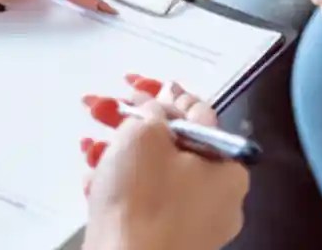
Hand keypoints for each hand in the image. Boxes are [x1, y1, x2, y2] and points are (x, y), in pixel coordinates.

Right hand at [82, 76, 247, 249]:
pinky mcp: (166, 240)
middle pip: (173, 146)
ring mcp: (193, 224)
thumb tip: (153, 107)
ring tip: (93, 147)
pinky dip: (121, 187)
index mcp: (228, 167)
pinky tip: (95, 178)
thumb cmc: (143, 205)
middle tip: (108, 112)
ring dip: (121, 155)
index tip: (147, 86)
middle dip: (135, 127)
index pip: (199, 116)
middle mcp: (219, 198)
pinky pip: (144, 203)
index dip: (168, 95)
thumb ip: (152, 110)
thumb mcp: (144, 134)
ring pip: (154, 175)